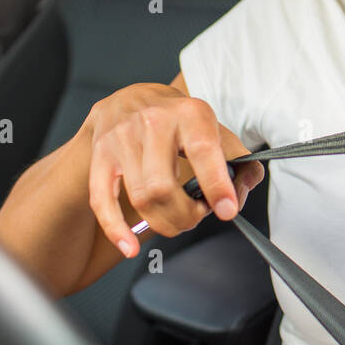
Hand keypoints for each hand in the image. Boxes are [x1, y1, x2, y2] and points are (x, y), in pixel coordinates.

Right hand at [83, 84, 263, 256]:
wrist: (132, 97)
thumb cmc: (180, 120)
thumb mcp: (216, 129)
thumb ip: (240, 162)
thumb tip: (243, 191)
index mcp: (189, 113)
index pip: (202, 151)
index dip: (216, 185)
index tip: (227, 210)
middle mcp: (152, 122)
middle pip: (163, 187)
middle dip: (186, 214)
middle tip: (198, 214)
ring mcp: (122, 139)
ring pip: (140, 198)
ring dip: (164, 222)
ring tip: (178, 218)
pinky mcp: (101, 156)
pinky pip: (102, 201)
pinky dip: (116, 230)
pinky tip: (130, 247)